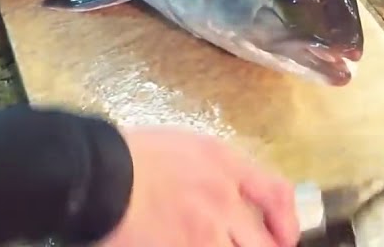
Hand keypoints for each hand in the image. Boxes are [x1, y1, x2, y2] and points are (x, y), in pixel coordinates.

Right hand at [100, 126, 299, 246]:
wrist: (97, 172)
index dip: (287, 222)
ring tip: (207, 243)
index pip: (276, 194)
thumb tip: (227, 196)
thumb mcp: (182, 146)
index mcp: (223, 164)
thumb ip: (212, 171)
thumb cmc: (129, 155)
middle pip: (265, 244)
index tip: (284, 237)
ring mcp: (203, 232)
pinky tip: (178, 245)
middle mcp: (221, 199)